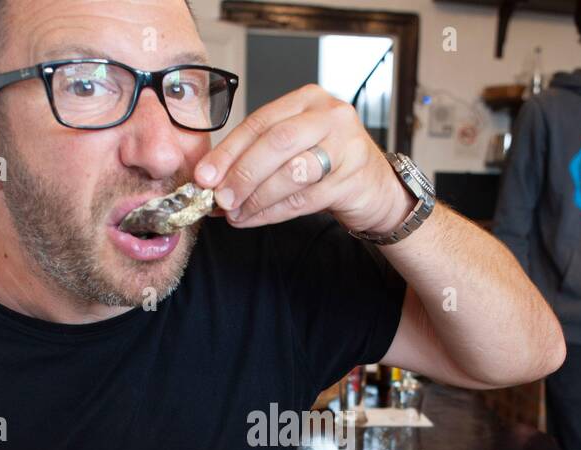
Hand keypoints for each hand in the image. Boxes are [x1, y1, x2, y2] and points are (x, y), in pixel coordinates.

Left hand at [193, 84, 412, 234]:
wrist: (375, 188)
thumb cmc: (327, 164)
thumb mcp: (295, 145)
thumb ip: (257, 154)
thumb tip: (211, 179)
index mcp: (308, 99)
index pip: (260, 121)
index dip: (229, 150)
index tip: (204, 175)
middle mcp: (330, 116)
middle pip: (276, 143)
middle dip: (242, 173)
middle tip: (219, 199)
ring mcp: (347, 146)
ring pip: (291, 172)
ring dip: (256, 197)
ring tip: (235, 213)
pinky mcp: (354, 179)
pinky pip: (305, 199)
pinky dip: (274, 212)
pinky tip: (255, 219)